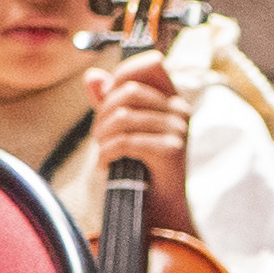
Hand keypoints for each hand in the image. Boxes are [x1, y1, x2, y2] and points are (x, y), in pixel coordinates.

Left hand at [86, 55, 195, 238]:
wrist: (160, 208)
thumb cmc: (142, 167)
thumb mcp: (124, 129)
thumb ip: (109, 101)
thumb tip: (92, 77)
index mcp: (172, 99)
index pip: (151, 64)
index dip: (123, 74)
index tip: (107, 97)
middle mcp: (180, 110)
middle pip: (129, 91)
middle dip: (103, 113)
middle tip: (97, 136)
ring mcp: (178, 130)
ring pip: (124, 117)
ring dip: (102, 136)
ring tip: (100, 150)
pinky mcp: (171, 151)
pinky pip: (126, 141)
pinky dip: (107, 154)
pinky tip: (104, 165)